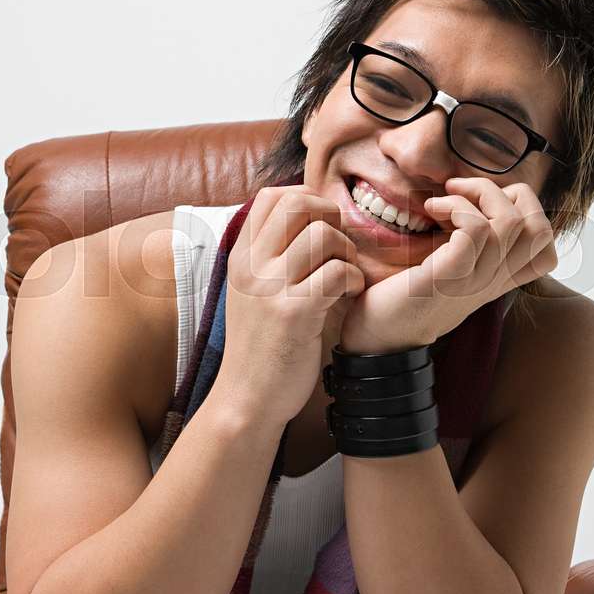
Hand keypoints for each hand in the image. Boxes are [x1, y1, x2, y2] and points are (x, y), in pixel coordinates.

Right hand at [215, 185, 364, 424]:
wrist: (246, 398)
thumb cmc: (259, 344)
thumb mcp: (250, 291)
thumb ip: (268, 254)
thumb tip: (301, 213)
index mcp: (241, 256)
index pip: (273, 195)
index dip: (307, 199)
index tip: (321, 227)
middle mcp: (251, 265)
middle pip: (298, 203)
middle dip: (331, 217)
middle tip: (339, 248)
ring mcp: (270, 289)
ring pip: (323, 235)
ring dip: (346, 252)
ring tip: (345, 276)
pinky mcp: (294, 314)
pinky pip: (337, 272)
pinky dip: (352, 279)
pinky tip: (347, 295)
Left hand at [336, 177, 557, 354]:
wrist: (376, 338)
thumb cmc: (404, 298)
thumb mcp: (449, 271)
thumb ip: (472, 248)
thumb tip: (477, 203)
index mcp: (497, 280)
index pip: (545, 246)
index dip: (528, 211)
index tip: (484, 204)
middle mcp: (493, 281)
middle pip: (539, 228)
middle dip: (507, 193)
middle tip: (464, 192)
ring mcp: (474, 280)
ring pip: (510, 221)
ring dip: (476, 194)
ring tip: (443, 199)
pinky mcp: (449, 277)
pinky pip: (476, 229)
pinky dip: (456, 207)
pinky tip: (431, 209)